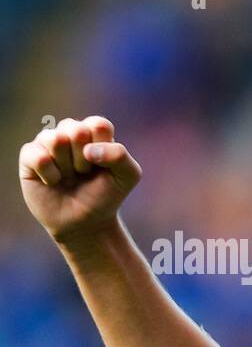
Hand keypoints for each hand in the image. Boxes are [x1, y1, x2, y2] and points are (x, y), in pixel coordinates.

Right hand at [18, 116, 140, 242]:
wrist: (84, 222)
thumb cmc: (106, 195)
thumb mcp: (127, 176)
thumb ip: (120, 156)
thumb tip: (88, 150)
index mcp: (94, 131)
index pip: (98, 124)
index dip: (103, 148)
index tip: (104, 166)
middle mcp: (69, 131)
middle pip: (76, 130)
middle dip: (85, 159)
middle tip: (85, 173)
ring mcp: (47, 141)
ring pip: (55, 140)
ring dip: (67, 167)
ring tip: (70, 177)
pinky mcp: (29, 155)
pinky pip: (39, 157)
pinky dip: (51, 175)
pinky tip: (53, 182)